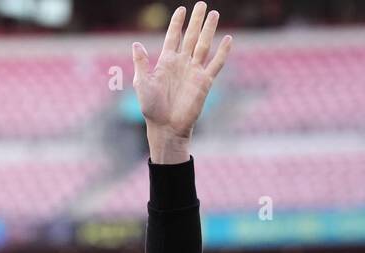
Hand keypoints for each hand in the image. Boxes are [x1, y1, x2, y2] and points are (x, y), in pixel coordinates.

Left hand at [132, 3, 232, 163]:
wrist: (166, 127)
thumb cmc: (152, 108)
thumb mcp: (142, 83)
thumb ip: (141, 63)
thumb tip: (136, 44)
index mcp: (166, 62)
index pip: (173, 37)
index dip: (177, 23)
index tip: (181, 9)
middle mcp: (181, 63)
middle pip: (190, 36)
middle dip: (196, 21)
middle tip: (201, 4)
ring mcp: (194, 71)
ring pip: (203, 45)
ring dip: (208, 30)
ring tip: (214, 14)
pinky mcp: (204, 81)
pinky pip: (215, 63)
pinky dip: (222, 52)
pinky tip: (228, 39)